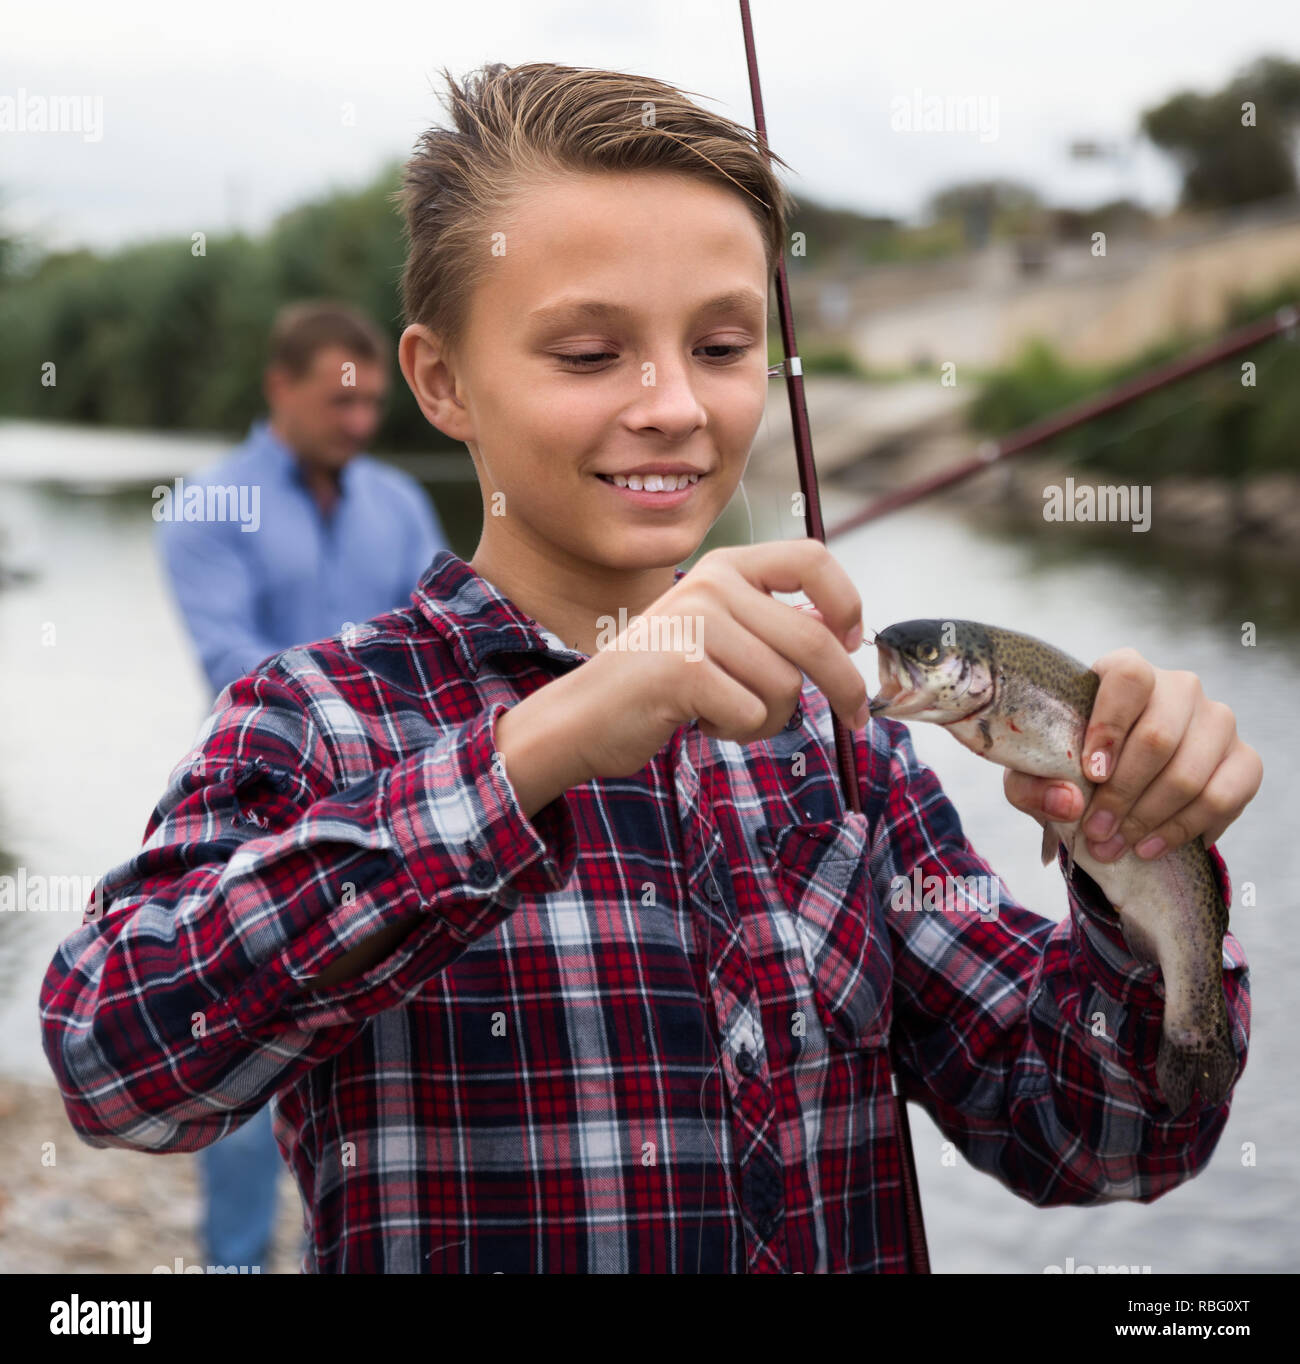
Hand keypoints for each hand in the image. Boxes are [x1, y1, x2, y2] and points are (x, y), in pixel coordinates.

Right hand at [568, 539, 868, 780]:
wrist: (582, 716)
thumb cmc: (658, 682)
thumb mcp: (715, 633)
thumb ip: (770, 625)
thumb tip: (845, 634)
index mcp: (723, 567)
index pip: (811, 557)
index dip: (847, 601)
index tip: (852, 641)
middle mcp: (710, 585)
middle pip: (813, 638)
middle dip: (844, 686)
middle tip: (855, 720)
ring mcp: (693, 624)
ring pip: (784, 686)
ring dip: (766, 718)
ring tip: (722, 713)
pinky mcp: (682, 669)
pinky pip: (751, 714)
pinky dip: (735, 731)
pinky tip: (699, 720)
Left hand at [1002, 647, 1261, 859]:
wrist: (1117, 782)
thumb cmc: (1071, 763)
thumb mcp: (1033, 771)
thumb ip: (1033, 785)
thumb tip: (1069, 803)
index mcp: (1126, 670)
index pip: (1129, 679)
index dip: (1110, 726)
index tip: (1092, 773)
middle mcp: (1178, 687)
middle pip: (1159, 737)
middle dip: (1124, 794)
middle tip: (1098, 832)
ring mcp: (1217, 720)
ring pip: (1191, 773)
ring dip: (1150, 819)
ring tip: (1118, 846)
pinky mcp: (1244, 758)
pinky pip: (1225, 796)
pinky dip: (1186, 829)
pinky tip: (1153, 846)